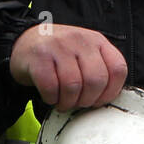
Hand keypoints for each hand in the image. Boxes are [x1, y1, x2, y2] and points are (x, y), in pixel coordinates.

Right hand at [10, 23, 127, 111]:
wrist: (25, 40)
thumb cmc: (60, 54)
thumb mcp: (85, 54)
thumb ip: (99, 69)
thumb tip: (106, 99)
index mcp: (98, 41)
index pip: (118, 69)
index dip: (111, 92)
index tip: (99, 101)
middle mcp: (81, 41)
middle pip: (97, 80)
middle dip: (88, 100)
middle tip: (78, 103)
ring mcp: (59, 46)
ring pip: (74, 86)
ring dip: (68, 102)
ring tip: (63, 102)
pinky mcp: (39, 56)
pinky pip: (50, 87)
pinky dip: (51, 98)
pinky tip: (50, 97)